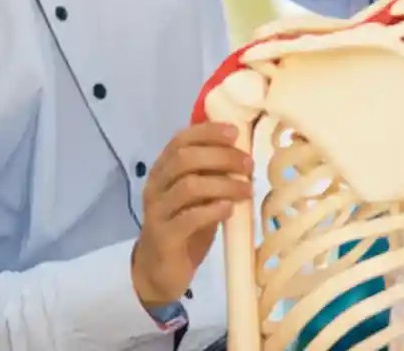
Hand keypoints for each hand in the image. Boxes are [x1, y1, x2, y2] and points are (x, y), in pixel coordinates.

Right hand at [131, 122, 252, 308]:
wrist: (159, 271)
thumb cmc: (184, 229)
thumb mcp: (197, 198)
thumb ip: (210, 177)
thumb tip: (242, 156)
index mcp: (162, 171)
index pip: (179, 141)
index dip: (207, 132)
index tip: (235, 132)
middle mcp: (156, 186)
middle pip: (184, 159)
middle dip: (220, 156)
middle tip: (247, 165)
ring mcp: (157, 211)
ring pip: (188, 186)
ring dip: (223, 184)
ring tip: (247, 190)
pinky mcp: (164, 237)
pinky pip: (188, 218)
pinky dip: (212, 210)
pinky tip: (230, 210)